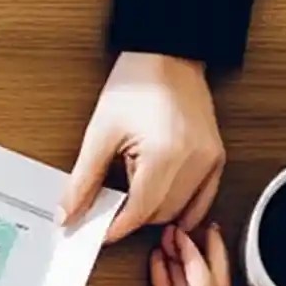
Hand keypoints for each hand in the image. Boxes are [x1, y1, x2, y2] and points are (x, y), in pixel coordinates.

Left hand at [63, 52, 223, 241]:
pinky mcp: (216, 158)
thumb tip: (69, 212)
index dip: (116, 227)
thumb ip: (84, 180)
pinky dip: (181, 208)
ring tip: (130, 198)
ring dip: (154, 213)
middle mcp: (195, 161)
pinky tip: (159, 204)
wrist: (166, 54)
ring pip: (181, 211)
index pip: (140, 211)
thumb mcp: (100, 133)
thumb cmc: (136, 83)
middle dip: (133, 218)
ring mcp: (210, 160)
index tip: (97, 232)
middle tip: (107, 212)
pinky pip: (201, 199)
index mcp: (166, 155)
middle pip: (161, 215)